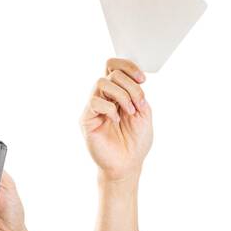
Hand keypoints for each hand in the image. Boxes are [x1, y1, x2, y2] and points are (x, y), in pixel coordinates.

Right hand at [80, 58, 151, 182]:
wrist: (128, 165)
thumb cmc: (135, 142)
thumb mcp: (144, 114)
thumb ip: (138, 95)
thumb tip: (133, 80)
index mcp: (118, 92)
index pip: (115, 66)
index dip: (128, 66)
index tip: (143, 79)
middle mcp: (104, 96)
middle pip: (112, 72)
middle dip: (131, 86)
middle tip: (139, 105)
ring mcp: (94, 106)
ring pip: (102, 82)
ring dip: (122, 95)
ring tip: (130, 112)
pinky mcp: (87, 118)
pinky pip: (95, 101)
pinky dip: (110, 109)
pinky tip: (116, 121)